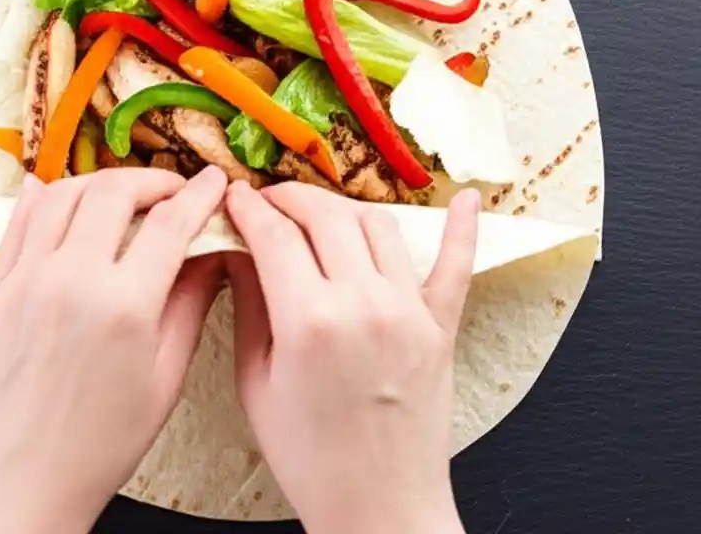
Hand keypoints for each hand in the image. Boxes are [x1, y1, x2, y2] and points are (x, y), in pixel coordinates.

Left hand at [0, 166, 228, 533]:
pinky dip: (43, 199)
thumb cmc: (98, 446)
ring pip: (62, 195)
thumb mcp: (165, 380)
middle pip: (113, 192)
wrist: (21, 483)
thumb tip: (211, 255)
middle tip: (171, 190)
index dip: (199, 194)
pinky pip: (17, 224)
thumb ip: (189, 306)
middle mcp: (70, 282)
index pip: (170, 222)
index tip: (213, 181)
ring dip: (99, 183)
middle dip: (151, 180)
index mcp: (124, 308)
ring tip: (122, 195)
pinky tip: (60, 194)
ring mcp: (23, 283)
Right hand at [224, 181, 479, 533]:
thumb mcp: (258, 383)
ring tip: (321, 212)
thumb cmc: (312, 459)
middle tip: (270, 200)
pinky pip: (457, 266)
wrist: (378, 507)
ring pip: (377, 226)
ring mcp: (408, 312)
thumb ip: (249, 308)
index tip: (236, 197)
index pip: (274, 235)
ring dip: (343, 208)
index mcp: (309, 320)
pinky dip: (462, 229)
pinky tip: (464, 199)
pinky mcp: (440, 328)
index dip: (249, 208)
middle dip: (290, 197)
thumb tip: (239, 254)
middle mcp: (364, 304)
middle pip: (325, 216)